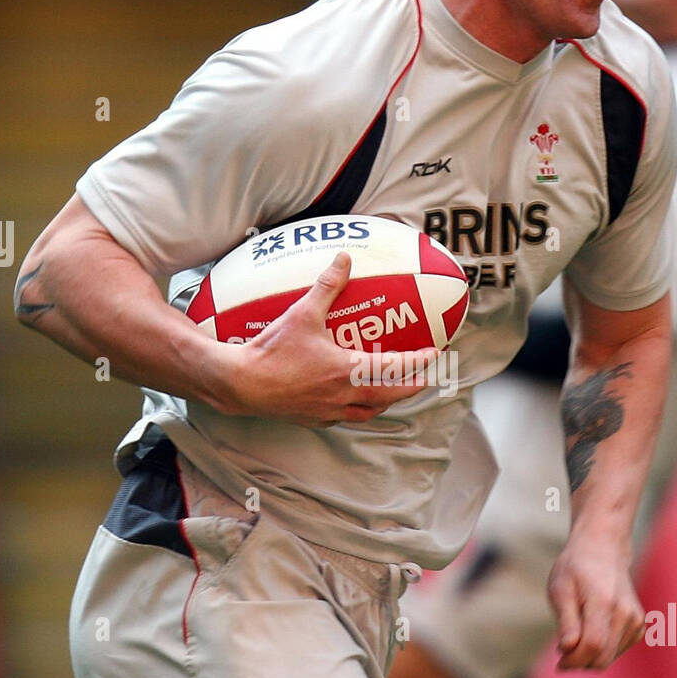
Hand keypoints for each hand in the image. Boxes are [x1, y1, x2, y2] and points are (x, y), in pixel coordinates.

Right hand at [207, 252, 439, 425]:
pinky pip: (343, 417)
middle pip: (389, 397)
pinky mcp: (313, 419)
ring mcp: (329, 411)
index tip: (434, 355)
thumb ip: (328, 285)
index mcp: (348, 370)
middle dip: (411, 388)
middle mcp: (344, 395)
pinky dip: (355, 409)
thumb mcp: (303, 313)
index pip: (396, 368)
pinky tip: (350, 401)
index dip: (419, 362)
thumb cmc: (273, 349)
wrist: (242, 383)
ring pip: (368, 412)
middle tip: (423, 379)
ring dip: (384, 402)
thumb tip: (344, 258)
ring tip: (391, 392)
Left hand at [546, 535, 643, 670]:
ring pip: (609, 657)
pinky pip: (618, 651)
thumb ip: (566, 621)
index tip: (559, 662)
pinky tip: (591, 631)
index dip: (574, 660)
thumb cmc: (576, 569)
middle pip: (602, 656)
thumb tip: (567, 648)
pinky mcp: (638, 625)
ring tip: (575, 635)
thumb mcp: (560, 590)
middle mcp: (625, 613)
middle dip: (579, 662)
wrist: (603, 550)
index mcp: (604, 602)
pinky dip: (602, 650)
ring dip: (589, 657)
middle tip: (563, 653)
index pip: (593, 644)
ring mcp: (635, 620)